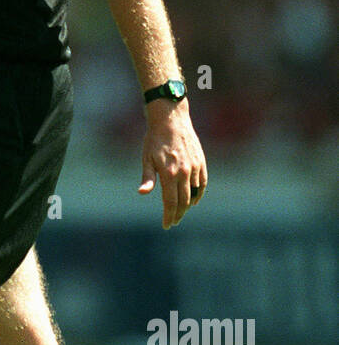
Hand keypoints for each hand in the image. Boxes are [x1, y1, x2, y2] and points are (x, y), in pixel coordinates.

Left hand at [138, 100, 207, 228]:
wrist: (171, 119)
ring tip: (180, 212)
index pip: (170, 202)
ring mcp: (195, 168)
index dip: (169, 216)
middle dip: (178, 214)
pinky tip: (194, 200)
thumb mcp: (146, 158)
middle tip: (172, 221)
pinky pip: (202, 183)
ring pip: (194, 194)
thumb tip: (142, 193)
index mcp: (169, 174)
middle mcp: (184, 173)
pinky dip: (199, 194)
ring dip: (187, 205)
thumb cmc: (154, 139)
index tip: (166, 225)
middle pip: (183, 201)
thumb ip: (147, 178)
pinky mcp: (201, 162)